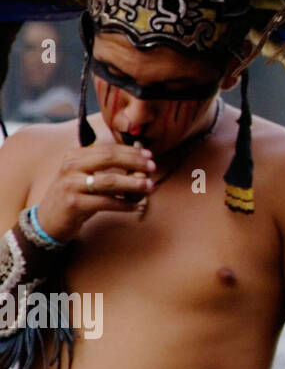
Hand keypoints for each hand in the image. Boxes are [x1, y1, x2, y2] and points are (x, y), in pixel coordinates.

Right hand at [36, 143, 155, 241]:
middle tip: (152, 167)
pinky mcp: (74, 204)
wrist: (48, 220)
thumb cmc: (75, 195)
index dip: (131, 151)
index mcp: (75, 155)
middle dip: (134, 162)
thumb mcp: (85, 176)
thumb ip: (107, 167)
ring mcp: (71, 185)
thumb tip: (141, 163)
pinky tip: (135, 205)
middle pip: (109, 158)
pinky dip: (124, 204)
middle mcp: (71, 167)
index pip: (107, 148)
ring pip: (110, 181)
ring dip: (133, 184)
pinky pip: (106, 202)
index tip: (149, 155)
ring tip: (148, 186)